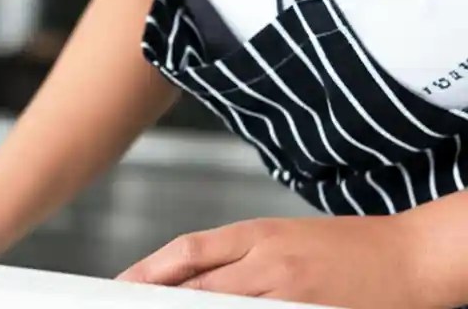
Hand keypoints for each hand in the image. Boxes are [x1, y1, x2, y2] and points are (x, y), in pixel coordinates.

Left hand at [117, 216, 434, 307]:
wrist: (412, 257)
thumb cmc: (345, 246)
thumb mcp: (280, 236)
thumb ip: (232, 255)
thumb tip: (184, 276)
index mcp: (258, 233)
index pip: (187, 250)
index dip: (149, 270)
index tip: (122, 285)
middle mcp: (269, 262)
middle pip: (197, 287)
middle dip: (161, 300)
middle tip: (131, 307)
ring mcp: (290, 294)